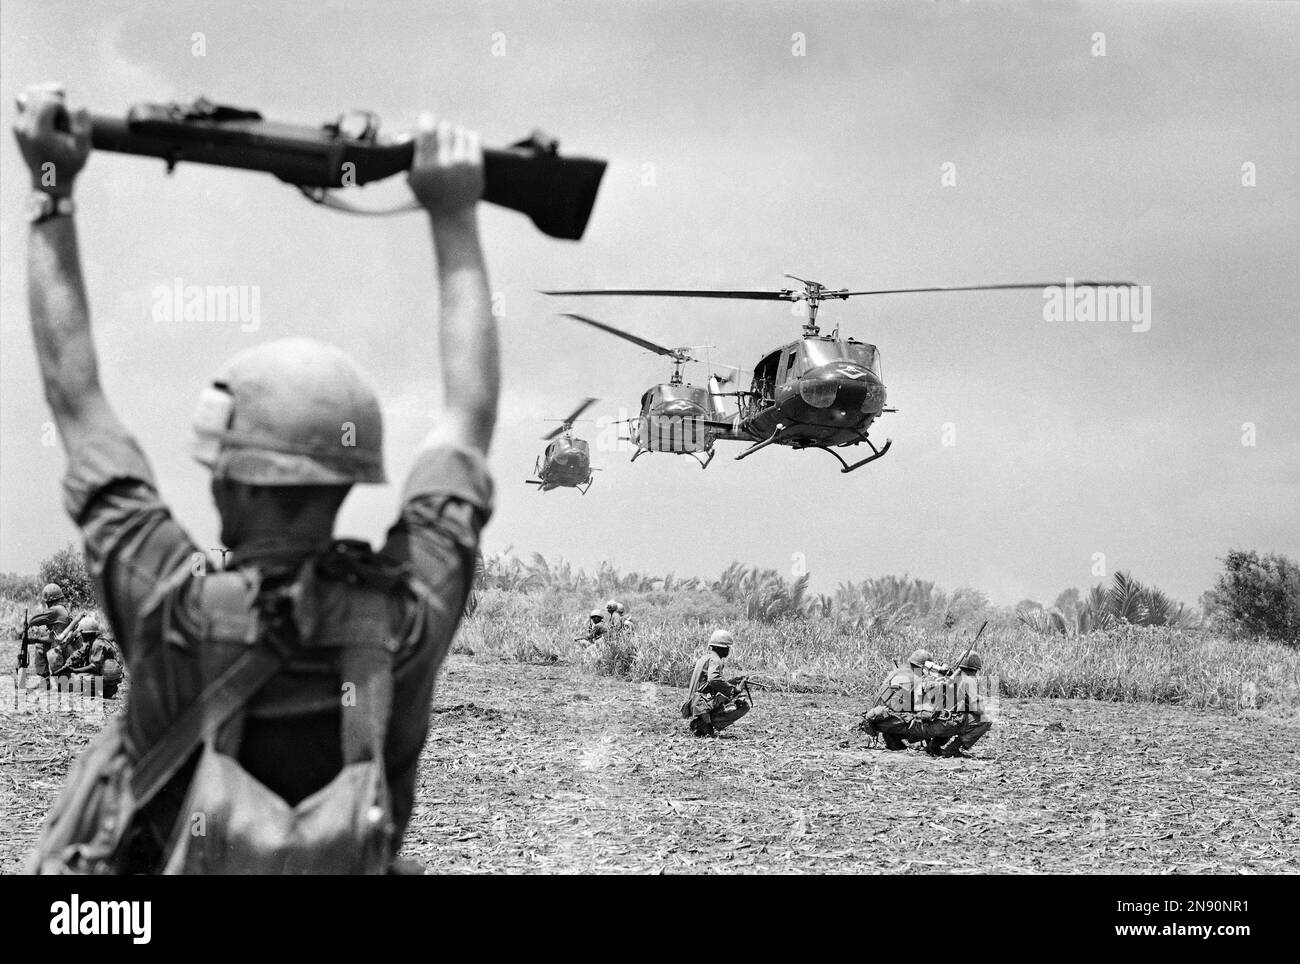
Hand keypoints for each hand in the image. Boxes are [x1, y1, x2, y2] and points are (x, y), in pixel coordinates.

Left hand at [13, 83, 89, 197]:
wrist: (49, 179)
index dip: (62, 107)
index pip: (47, 102)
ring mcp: (19, 126)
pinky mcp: (18, 126)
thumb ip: (84, 129)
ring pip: (28, 95)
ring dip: (45, 98)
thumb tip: (82, 107)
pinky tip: (50, 115)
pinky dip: (39, 104)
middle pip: (36, 94)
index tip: (67, 123)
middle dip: (54, 100)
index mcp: (40, 133)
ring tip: (57, 110)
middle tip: (63, 117)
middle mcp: (25, 127)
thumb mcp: (83, 151)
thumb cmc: (69, 166)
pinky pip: (25, 103)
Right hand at [406, 113, 483, 217]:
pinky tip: (463, 145)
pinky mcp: (476, 165)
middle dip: (441, 129)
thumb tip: (409, 130)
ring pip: (459, 131)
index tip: (427, 119)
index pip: (427, 130)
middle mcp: (444, 163)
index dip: (427, 120)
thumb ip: (413, 155)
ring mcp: (462, 164)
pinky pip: (473, 137)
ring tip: (452, 145)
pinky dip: (468, 138)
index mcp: (425, 165)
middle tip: (440, 136)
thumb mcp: (413, 178)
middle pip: (445, 127)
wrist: (453, 214)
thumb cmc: (430, 195)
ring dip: (455, 135)